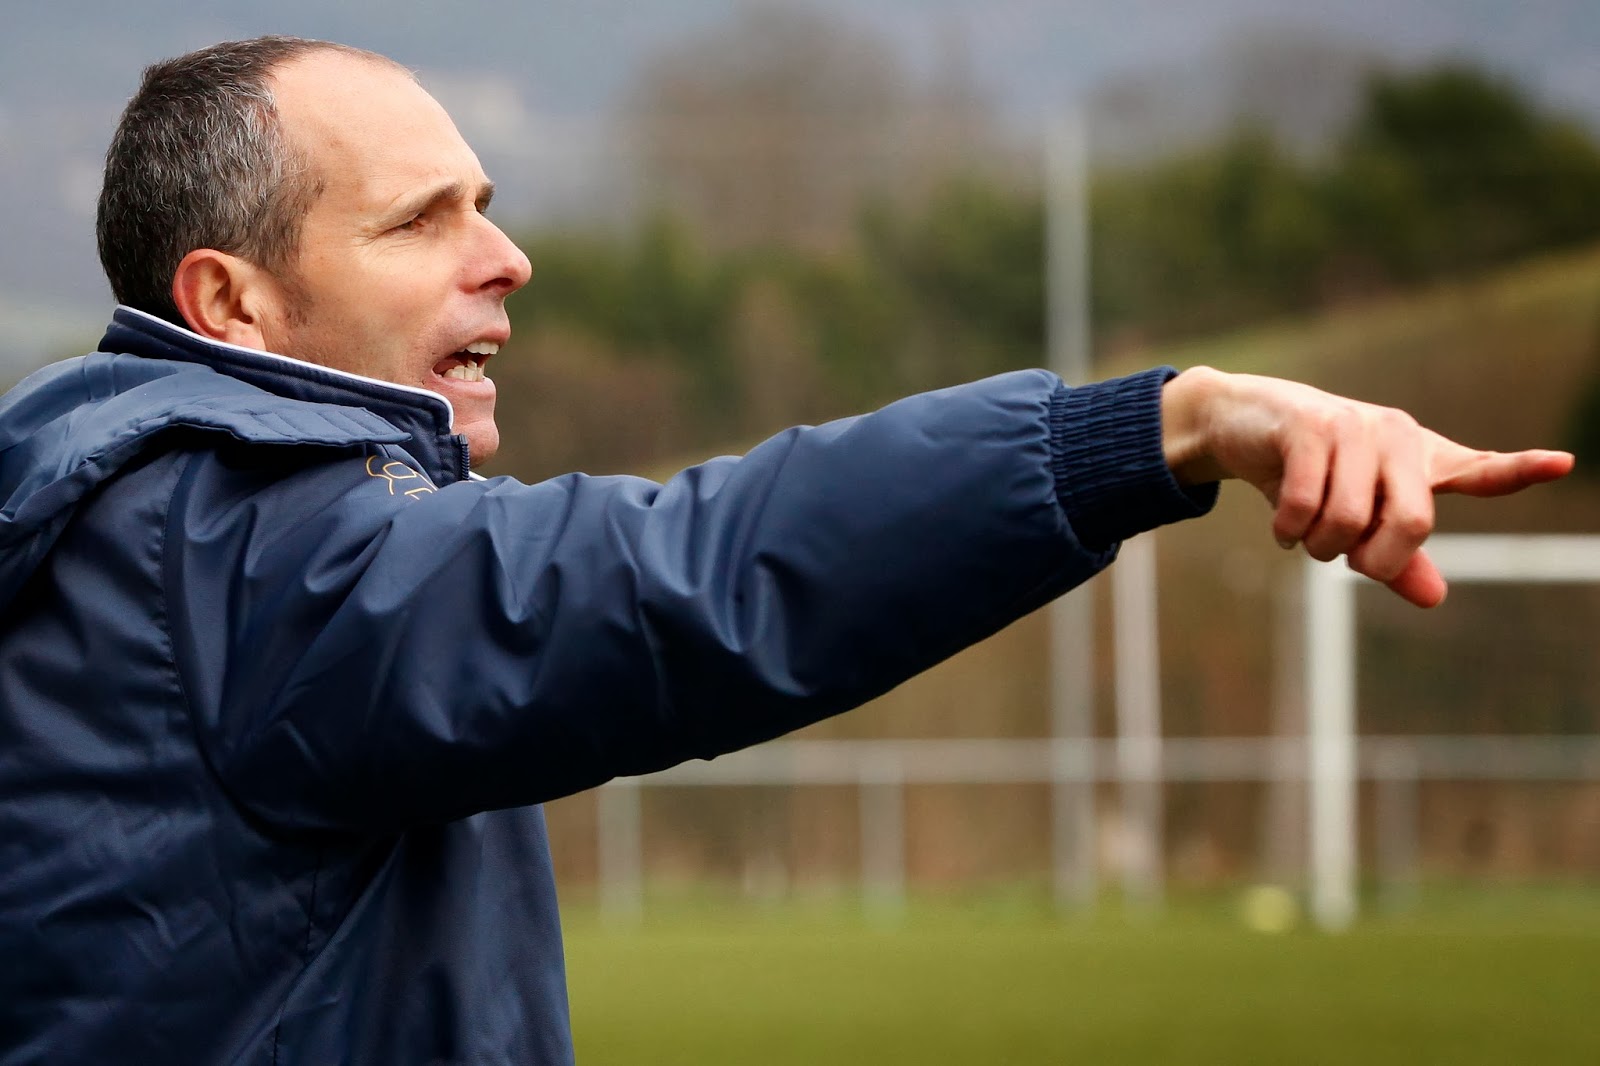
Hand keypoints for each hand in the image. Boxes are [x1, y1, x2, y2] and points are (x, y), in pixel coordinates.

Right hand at [1161, 366, 1574, 607]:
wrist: (1243, 423)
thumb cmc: (1309, 472)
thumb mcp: (1353, 517)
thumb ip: (1394, 558)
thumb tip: (1434, 597)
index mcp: (1418, 459)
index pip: (1479, 471)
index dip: (1519, 470)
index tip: (1562, 464)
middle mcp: (1397, 437)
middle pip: (1412, 522)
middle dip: (1374, 561)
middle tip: (1350, 564)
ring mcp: (1354, 427)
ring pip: (1349, 520)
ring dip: (1320, 547)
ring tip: (1304, 536)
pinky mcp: (1309, 427)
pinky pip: (1306, 505)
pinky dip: (1290, 530)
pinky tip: (1282, 526)